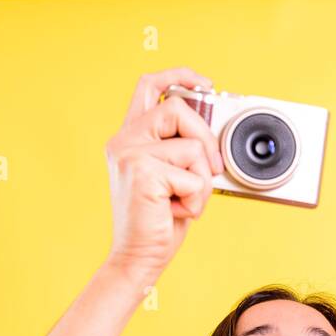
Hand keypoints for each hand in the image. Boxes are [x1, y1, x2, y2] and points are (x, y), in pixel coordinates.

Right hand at [103, 67, 224, 286]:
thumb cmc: (157, 223)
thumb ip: (182, 150)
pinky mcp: (143, 171)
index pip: (149, 86)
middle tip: (210, 171)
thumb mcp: (174, 178)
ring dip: (201, 180)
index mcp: (129, 137)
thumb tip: (210, 136)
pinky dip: (196, 199)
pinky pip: (194, 176)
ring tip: (182, 201)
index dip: (179, 76)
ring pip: (193, 146)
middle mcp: (124, 140)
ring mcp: (130, 153)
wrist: (137, 259)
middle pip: (178, 107)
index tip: (205, 84)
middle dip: (206, 139)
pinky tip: (175, 212)